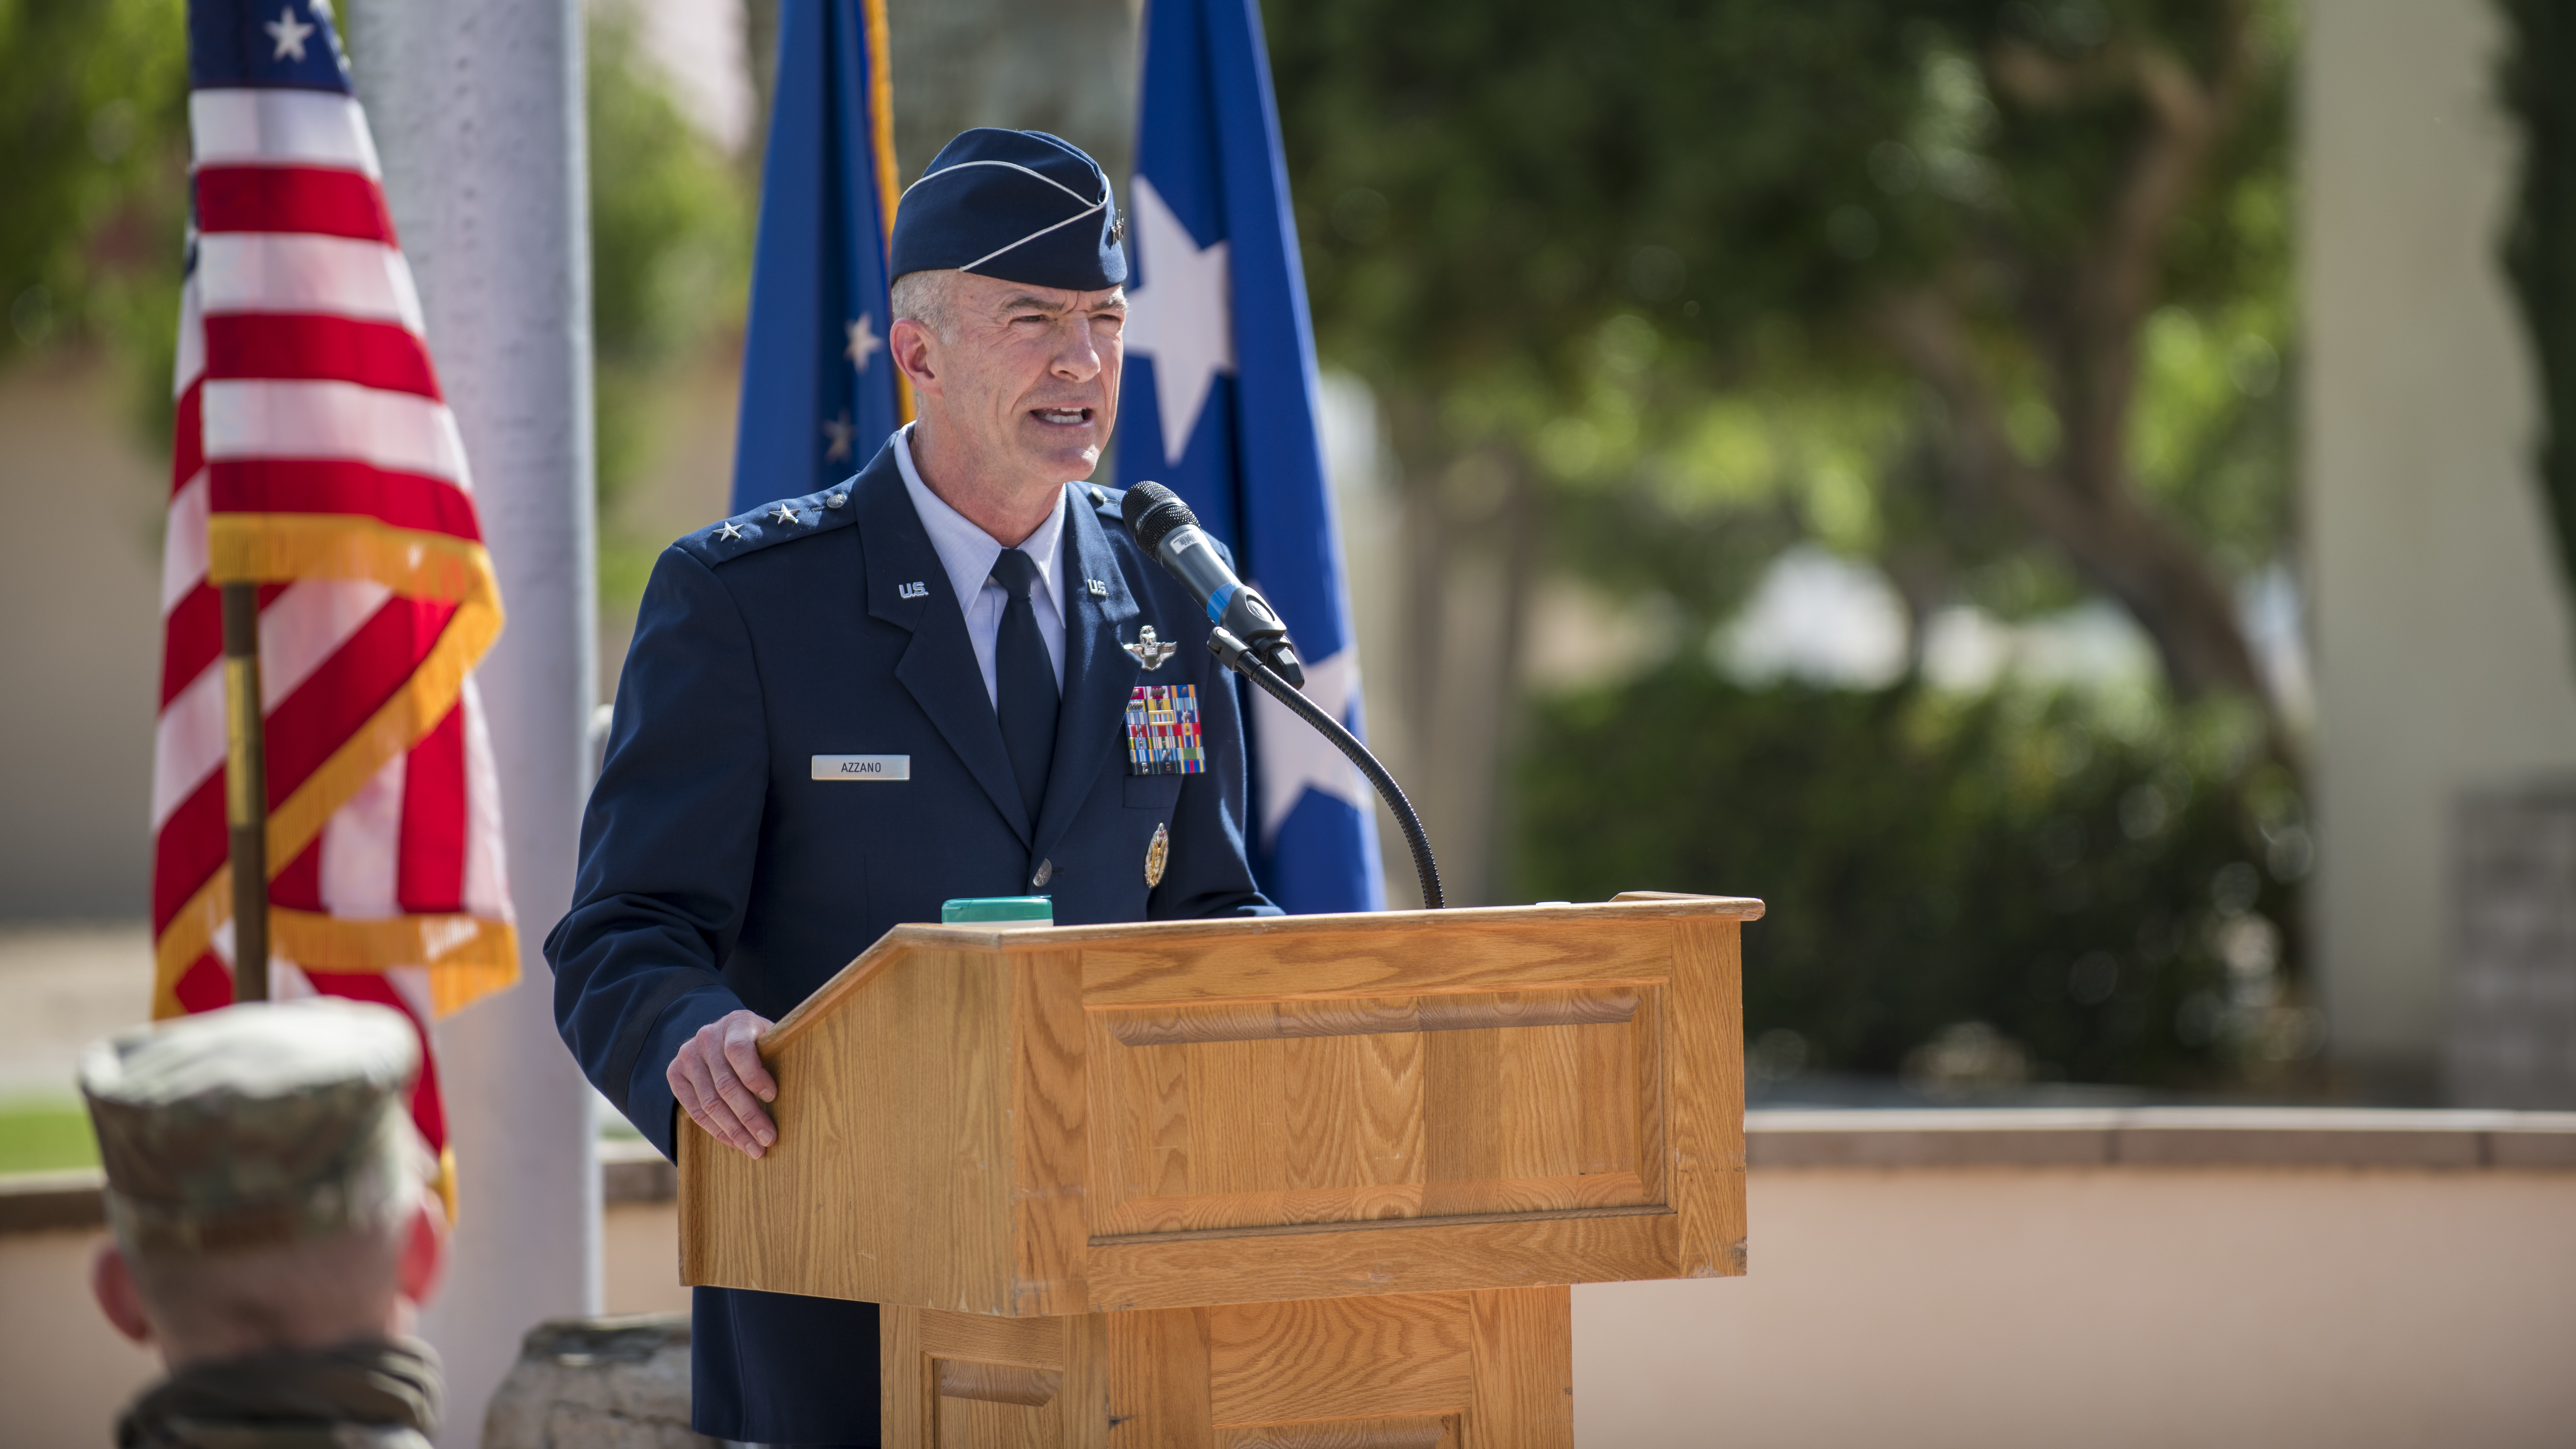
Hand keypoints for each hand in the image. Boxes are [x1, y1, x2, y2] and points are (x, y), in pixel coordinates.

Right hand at [668, 1009, 778, 1158]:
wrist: (724, 1035)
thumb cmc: (759, 1043)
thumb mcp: (772, 1039)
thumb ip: (779, 1056)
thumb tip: (806, 1089)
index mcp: (736, 1023)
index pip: (739, 1051)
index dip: (755, 1076)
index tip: (773, 1096)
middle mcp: (706, 1036)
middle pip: (725, 1084)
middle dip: (749, 1116)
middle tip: (768, 1139)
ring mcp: (687, 1055)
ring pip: (710, 1102)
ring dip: (734, 1130)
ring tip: (754, 1148)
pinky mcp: (675, 1074)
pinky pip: (694, 1110)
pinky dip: (716, 1130)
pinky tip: (734, 1141)